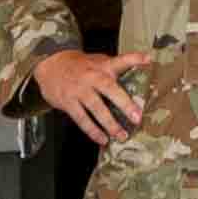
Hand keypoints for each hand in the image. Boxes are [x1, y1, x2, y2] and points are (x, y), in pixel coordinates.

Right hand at [34, 49, 150, 146]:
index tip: (148, 60)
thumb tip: (143, 67)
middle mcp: (91, 77)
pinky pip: (82, 119)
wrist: (50, 64)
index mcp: (102, 66)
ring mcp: (79, 90)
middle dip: (124, 103)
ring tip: (121, 136)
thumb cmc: (79, 66)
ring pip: (96, 108)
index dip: (134, 59)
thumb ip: (116, 67)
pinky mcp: (68, 102)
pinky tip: (102, 139)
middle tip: (137, 117)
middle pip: (109, 88)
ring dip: (110, 124)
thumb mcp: (98, 61)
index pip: (120, 60)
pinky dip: (92, 131)